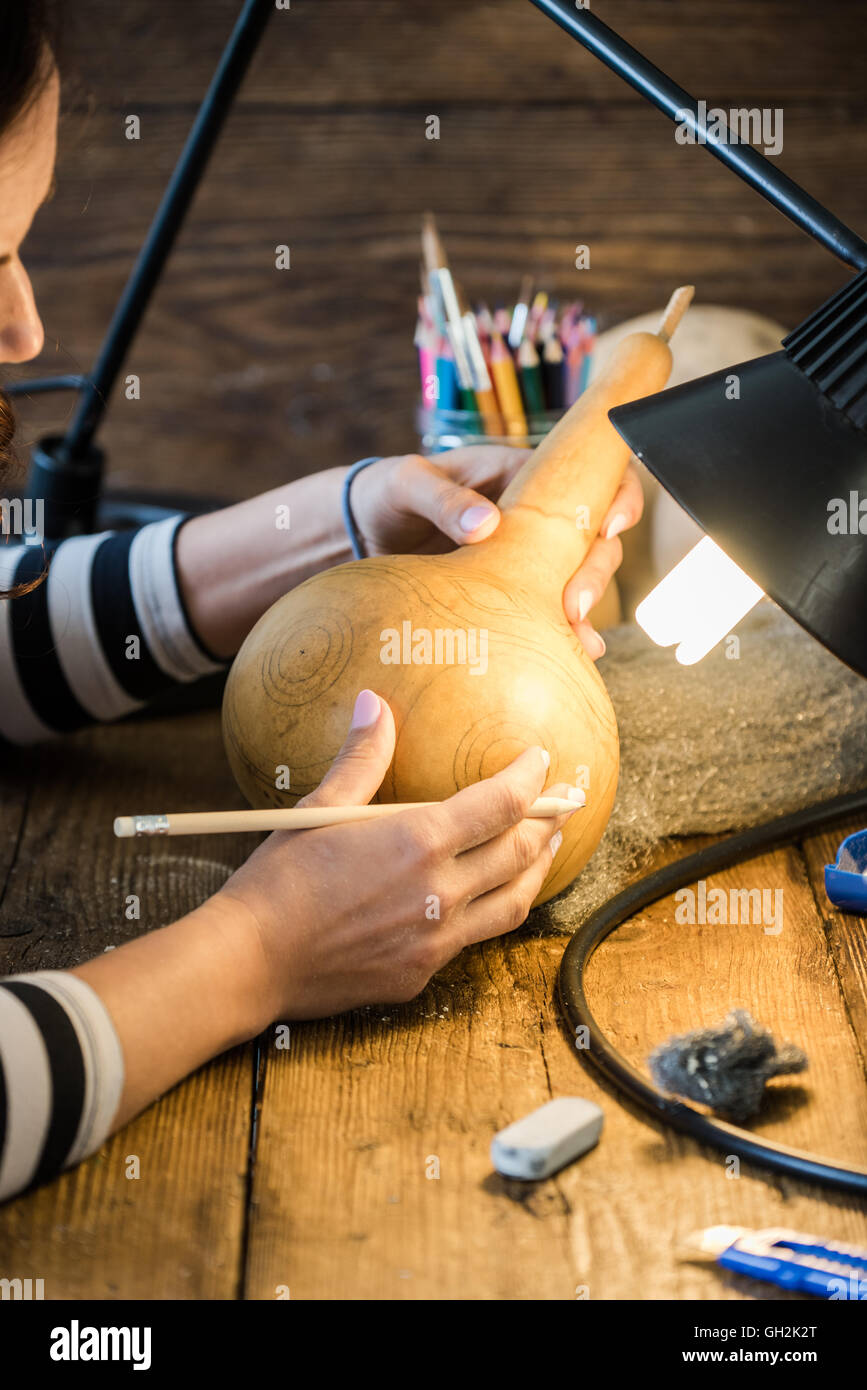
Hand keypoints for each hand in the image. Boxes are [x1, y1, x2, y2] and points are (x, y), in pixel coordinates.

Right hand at [215, 690, 583, 1022]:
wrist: (249, 962)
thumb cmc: (279, 881)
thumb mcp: (319, 810)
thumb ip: (362, 758)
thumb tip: (375, 704)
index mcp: (419, 842)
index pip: (502, 803)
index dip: (530, 778)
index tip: (541, 761)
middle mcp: (439, 893)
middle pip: (520, 852)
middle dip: (549, 822)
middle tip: (564, 802)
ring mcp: (435, 940)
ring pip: (512, 903)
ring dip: (537, 870)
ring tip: (546, 849)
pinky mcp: (422, 974)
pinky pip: (472, 939)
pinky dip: (491, 910)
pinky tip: (487, 896)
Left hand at [349, 449, 642, 659]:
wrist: (362, 531)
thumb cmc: (389, 493)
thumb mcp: (407, 484)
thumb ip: (443, 499)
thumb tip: (485, 525)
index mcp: (519, 475)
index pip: (590, 479)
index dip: (614, 500)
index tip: (608, 528)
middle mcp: (534, 519)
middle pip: (594, 539)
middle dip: (595, 571)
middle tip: (576, 606)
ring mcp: (526, 559)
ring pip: (577, 579)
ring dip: (585, 610)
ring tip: (579, 642)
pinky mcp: (511, 594)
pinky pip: (547, 611)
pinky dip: (562, 633)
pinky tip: (569, 655)